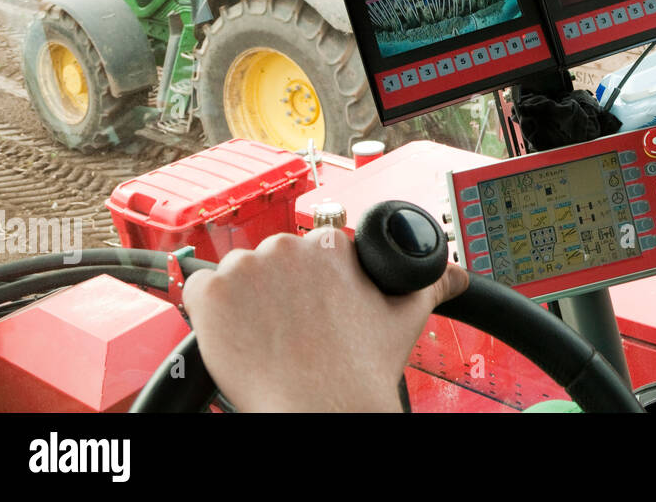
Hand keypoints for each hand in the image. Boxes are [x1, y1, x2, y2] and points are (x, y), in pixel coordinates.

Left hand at [183, 227, 468, 411]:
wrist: (322, 409)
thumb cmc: (360, 370)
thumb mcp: (405, 317)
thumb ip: (432, 284)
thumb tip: (455, 275)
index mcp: (332, 246)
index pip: (311, 252)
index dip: (310, 284)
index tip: (312, 311)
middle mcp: (288, 247)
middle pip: (274, 261)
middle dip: (279, 290)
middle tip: (291, 329)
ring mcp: (246, 268)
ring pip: (237, 274)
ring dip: (245, 300)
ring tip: (265, 337)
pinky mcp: (212, 293)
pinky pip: (200, 290)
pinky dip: (211, 312)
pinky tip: (234, 335)